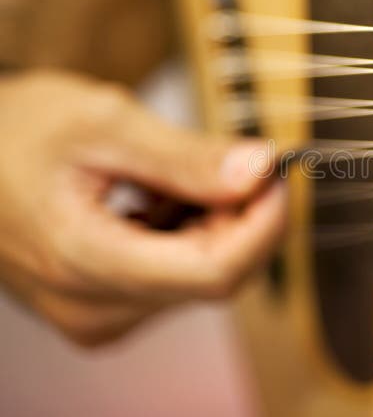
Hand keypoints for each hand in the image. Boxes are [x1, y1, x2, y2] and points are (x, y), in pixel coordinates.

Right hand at [0, 69, 286, 346]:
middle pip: (216, 276)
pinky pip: (180, 276)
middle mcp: (96, 310)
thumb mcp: (102, 123)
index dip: (264, 223)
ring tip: (179, 172)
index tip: (278, 173)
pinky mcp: (109, 308)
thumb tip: (260, 170)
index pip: (215, 271)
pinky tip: (166, 197)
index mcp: (86, 263)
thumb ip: (185, 156)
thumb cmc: (16, 133)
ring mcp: (101, 316)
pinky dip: (194, 233)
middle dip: (244, 217)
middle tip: (240, 159)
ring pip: (203, 276)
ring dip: (218, 223)